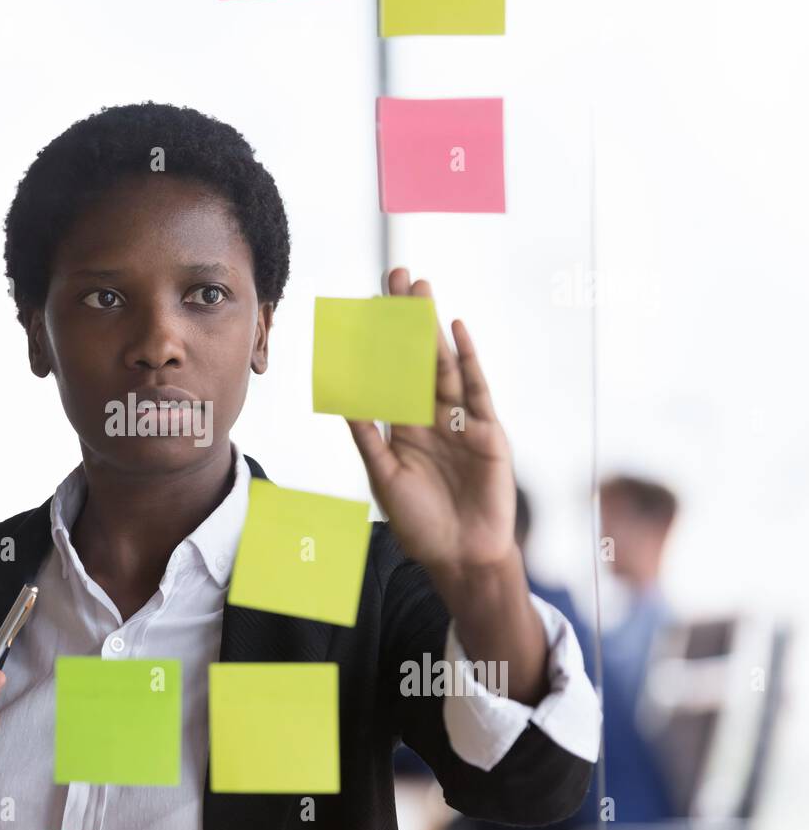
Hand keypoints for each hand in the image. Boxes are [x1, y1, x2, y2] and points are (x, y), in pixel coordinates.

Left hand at [347, 268, 517, 575]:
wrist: (460, 555)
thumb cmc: (420, 523)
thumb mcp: (383, 477)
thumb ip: (367, 438)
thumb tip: (341, 401)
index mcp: (403, 426)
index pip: (388, 372)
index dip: (377, 339)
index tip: (364, 304)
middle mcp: (432, 416)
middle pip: (416, 356)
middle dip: (405, 317)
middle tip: (394, 274)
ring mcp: (461, 421)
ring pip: (443, 363)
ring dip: (431, 326)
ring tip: (420, 289)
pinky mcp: (488, 432)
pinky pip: (477, 389)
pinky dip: (468, 358)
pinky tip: (456, 329)